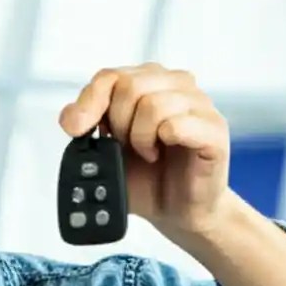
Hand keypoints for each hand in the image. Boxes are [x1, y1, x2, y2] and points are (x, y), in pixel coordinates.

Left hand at [59, 63, 233, 241]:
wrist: (175, 210)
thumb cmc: (146, 177)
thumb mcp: (103, 151)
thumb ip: (85, 128)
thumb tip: (71, 116)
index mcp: (148, 82)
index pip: (110, 75)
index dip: (89, 102)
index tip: (77, 129)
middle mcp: (175, 85)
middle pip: (129, 85)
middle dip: (117, 123)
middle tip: (125, 145)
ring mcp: (199, 104)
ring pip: (152, 104)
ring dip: (139, 136)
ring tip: (146, 152)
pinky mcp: (214, 129)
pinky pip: (177, 124)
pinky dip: (160, 143)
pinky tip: (161, 154)